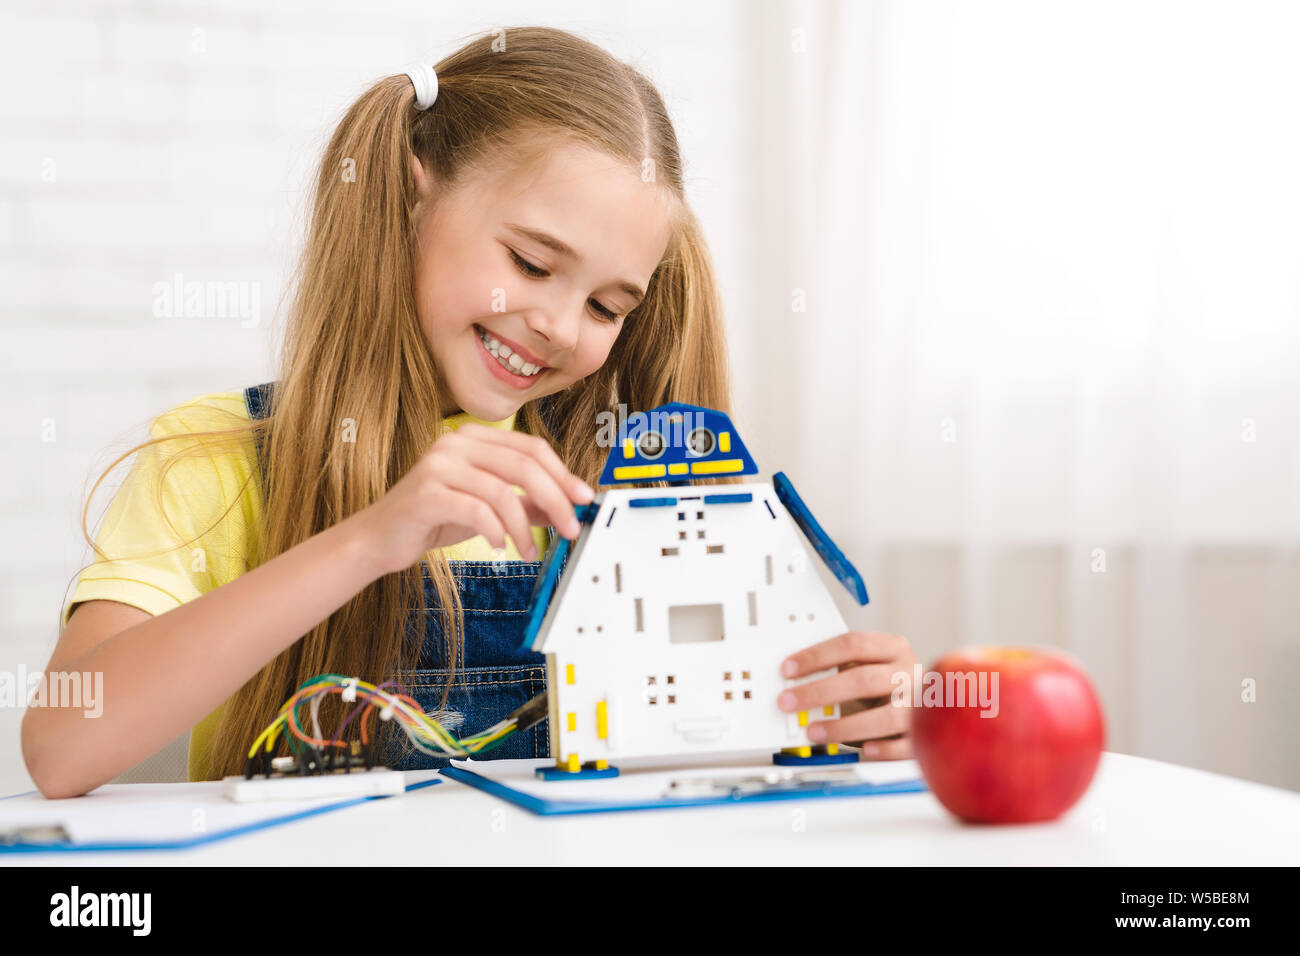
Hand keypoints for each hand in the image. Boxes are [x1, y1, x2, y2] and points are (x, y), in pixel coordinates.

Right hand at [352, 423, 594, 577]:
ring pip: (502, 491)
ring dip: (525, 527)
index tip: (584, 499)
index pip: (532, 448)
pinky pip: (476, 510)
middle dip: (555, 499)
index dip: (563, 474)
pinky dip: (496, 531)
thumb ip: (525, 503)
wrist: (380, 538)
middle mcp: (456, 443)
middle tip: (570, 528)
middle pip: (524, 465)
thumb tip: (566, 508)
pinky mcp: (426, 492)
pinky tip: (499, 546)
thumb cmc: (434, 517)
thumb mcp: (489, 508)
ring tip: (530, 550)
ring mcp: (439, 464)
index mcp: (474, 437)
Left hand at [777, 630, 917, 758]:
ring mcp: (921, 705)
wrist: (936, 701)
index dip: (817, 656)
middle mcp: (910, 673)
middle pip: (864, 679)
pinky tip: (863, 751)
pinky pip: (906, 745)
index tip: (788, 669)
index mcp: (894, 648)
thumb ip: (840, 669)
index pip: (852, 644)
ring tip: (814, 732)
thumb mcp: (870, 666)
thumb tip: (794, 681)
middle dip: (820, 691)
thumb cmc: (889, 684)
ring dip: (845, 726)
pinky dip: (884, 750)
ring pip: (886, 716)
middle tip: (789, 702)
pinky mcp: (925, 734)